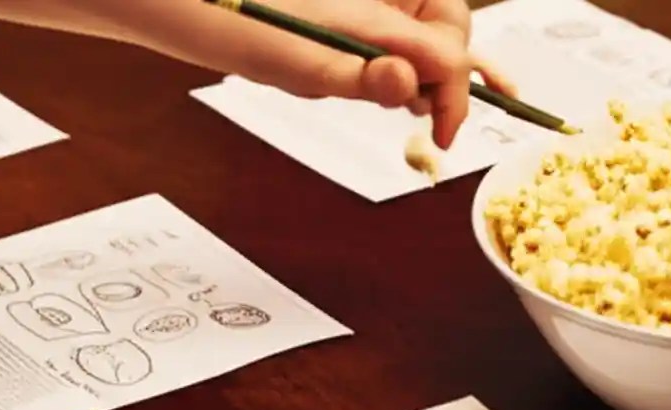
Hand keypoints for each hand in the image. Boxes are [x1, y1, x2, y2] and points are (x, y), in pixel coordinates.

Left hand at [215, 0, 516, 148]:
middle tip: (434, 122)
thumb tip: (407, 84)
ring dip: (435, 74)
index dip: (454, 97)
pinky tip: (419, 93)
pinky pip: (411, 37)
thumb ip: (365, 77)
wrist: (216, 9)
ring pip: (433, 38)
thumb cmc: (257, 29)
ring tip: (422, 111)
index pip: (451, 51)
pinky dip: (420, 63)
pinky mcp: (369, 20)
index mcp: (388, 3)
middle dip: (448, 79)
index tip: (444, 137)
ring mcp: (380, 7)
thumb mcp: (311, 65)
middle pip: (452, 36)